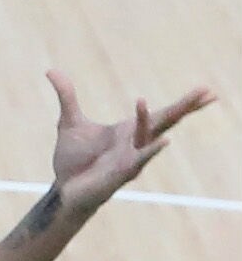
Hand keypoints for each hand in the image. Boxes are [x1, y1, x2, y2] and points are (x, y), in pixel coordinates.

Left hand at [48, 71, 214, 214]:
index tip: (207, 90)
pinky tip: (164, 140)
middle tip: (208, 92)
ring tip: (165, 105)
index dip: (184, 103)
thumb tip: (52, 71)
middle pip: (166, 121)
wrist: (64, 189)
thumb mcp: (69, 122)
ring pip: (149, 136)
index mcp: (129, 130)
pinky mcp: (122, 173)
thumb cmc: (73, 159)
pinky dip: (151, 149)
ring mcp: (131, 158)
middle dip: (186, 107)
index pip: (162, 113)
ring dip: (153, 120)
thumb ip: (66, 96)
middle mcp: (135, 143)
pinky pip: (140, 159)